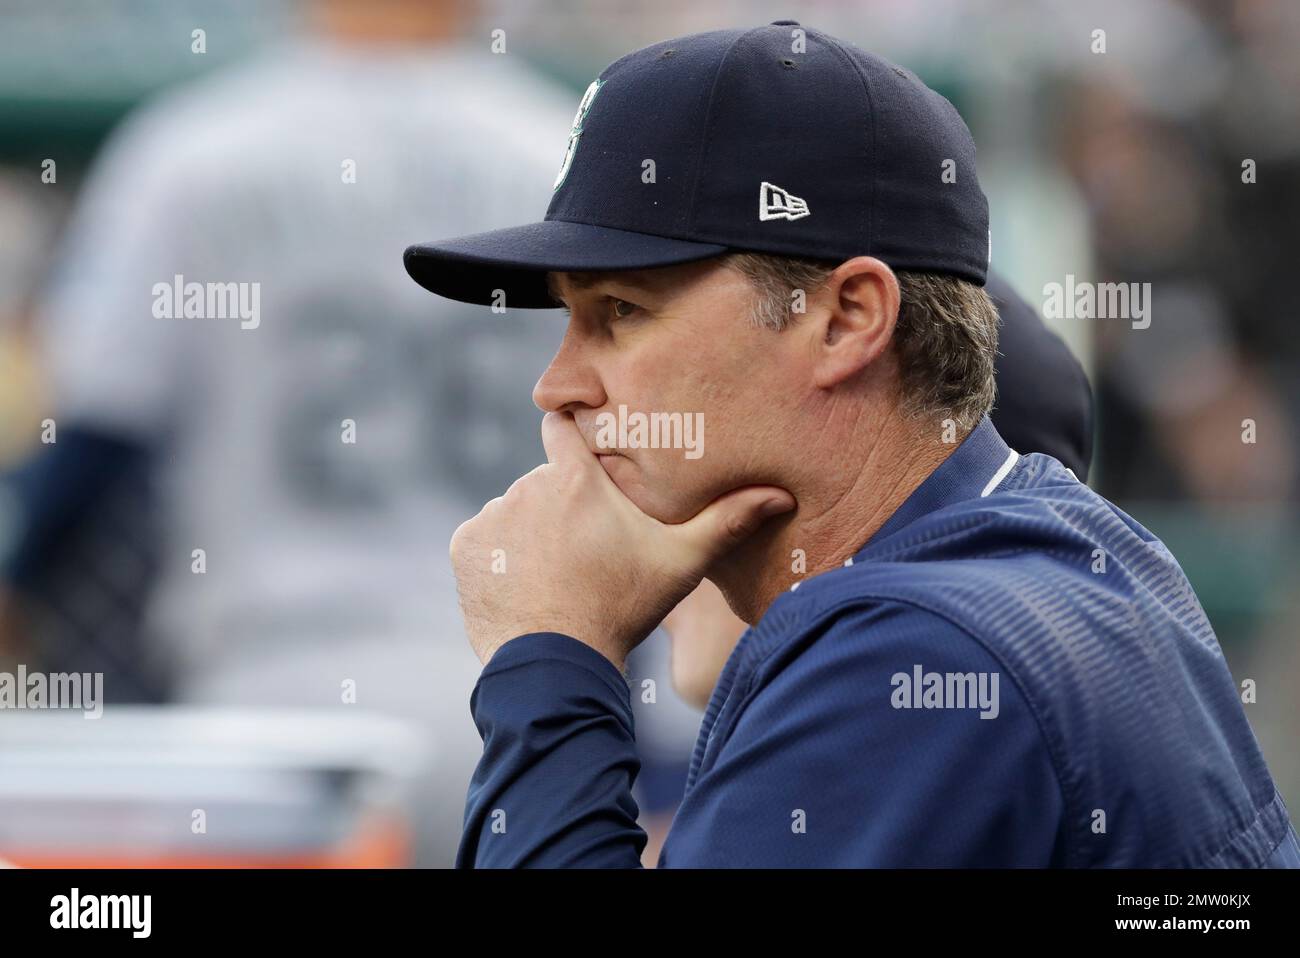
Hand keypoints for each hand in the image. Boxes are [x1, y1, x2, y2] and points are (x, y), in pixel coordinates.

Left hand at [449, 411, 794, 670]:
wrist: (556, 665)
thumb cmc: (623, 608)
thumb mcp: (680, 564)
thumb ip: (725, 523)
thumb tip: (780, 496)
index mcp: (576, 478)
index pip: (562, 425)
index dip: (572, 435)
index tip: (583, 452)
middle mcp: (527, 487)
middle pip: (544, 482)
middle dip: (560, 506)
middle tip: (586, 548)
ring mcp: (492, 517)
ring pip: (513, 512)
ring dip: (528, 533)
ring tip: (557, 574)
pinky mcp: (466, 548)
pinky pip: (484, 540)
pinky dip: (499, 557)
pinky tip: (527, 585)